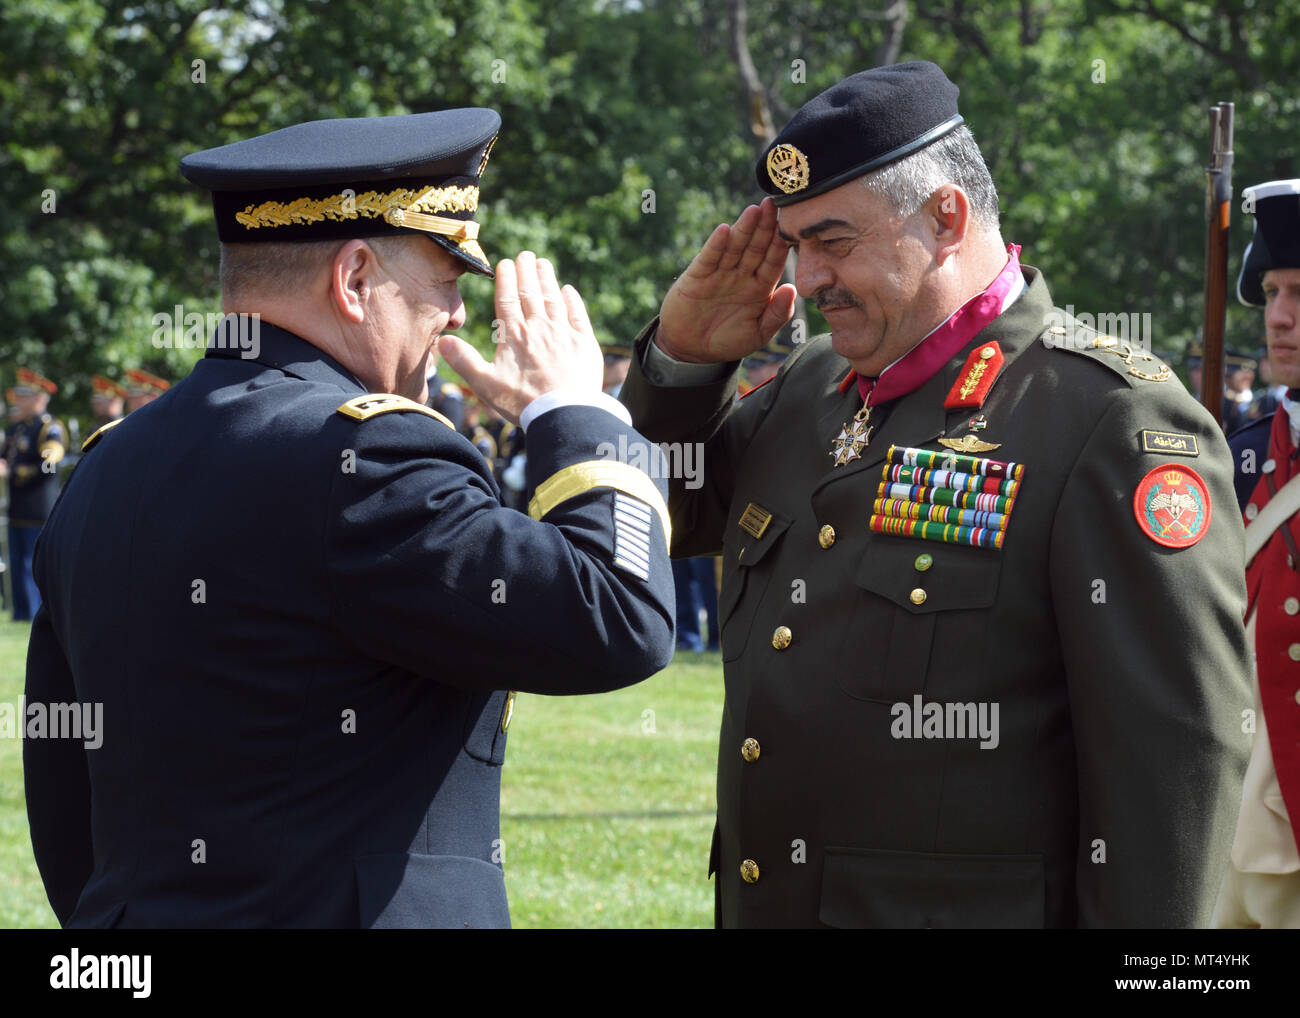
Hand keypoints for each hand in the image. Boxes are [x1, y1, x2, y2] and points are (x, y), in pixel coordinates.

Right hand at [438, 251, 601, 423]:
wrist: (564, 415)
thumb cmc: (522, 403)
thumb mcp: (485, 384)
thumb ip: (464, 361)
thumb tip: (443, 340)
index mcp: (514, 335)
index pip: (507, 299)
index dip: (506, 279)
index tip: (506, 263)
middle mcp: (539, 328)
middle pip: (531, 293)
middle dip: (527, 271)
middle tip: (526, 254)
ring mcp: (564, 334)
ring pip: (554, 299)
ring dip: (547, 279)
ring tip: (544, 263)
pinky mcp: (585, 344)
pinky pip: (578, 315)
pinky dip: (572, 300)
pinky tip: (568, 290)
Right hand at [657, 197, 796, 362]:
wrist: (691, 351)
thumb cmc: (727, 341)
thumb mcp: (758, 333)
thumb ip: (777, 314)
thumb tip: (791, 289)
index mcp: (759, 287)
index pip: (773, 261)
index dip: (781, 244)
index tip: (793, 226)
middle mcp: (741, 275)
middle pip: (756, 246)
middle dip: (765, 226)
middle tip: (775, 204)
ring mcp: (719, 273)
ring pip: (735, 247)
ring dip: (744, 228)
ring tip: (754, 210)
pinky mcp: (698, 276)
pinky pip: (709, 258)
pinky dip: (716, 245)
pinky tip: (724, 230)